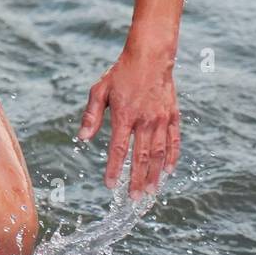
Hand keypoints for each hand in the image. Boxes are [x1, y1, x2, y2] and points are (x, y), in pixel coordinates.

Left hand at [77, 49, 179, 198]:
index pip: (118, 148)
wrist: (151, 56)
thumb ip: (91, 116)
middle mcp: (145, 120)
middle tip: (133, 199)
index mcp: (124, 115)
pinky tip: (168, 172)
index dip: (113, 168)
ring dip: (154, 174)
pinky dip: (172, 157)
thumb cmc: (121, 73)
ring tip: (150, 192)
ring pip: (159, 153)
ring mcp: (161, 119)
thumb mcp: (99, 90)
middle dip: (136, 179)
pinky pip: (174, 141)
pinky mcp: (173, 115)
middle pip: (141, 156)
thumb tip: (81, 139)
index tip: (110, 184)